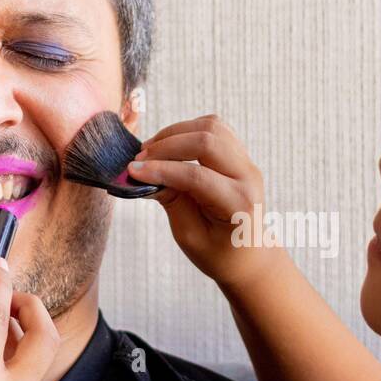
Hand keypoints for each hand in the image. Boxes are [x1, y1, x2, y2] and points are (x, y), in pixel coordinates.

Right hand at [126, 114, 274, 287]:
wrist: (248, 254)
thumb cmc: (218, 252)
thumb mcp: (189, 236)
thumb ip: (171, 201)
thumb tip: (144, 174)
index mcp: (239, 204)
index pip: (197, 176)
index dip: (161, 170)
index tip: (133, 171)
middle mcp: (248, 177)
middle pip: (207, 141)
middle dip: (167, 145)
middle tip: (140, 159)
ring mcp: (246, 162)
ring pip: (211, 126)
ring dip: (176, 132)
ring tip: (152, 150)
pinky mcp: (239, 154)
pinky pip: (214, 128)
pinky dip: (188, 130)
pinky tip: (170, 146)